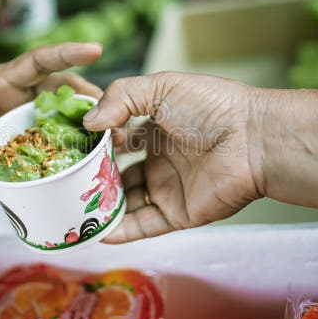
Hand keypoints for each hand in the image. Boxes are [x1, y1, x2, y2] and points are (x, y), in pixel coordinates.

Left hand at [0, 42, 102, 186]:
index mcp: (5, 80)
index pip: (40, 61)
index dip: (67, 54)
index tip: (95, 50)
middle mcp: (25, 91)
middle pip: (64, 86)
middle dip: (90, 97)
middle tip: (117, 113)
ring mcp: (32, 109)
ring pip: (68, 109)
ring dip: (90, 120)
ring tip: (115, 136)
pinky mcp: (36, 128)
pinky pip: (61, 130)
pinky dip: (78, 139)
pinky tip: (95, 153)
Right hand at [82, 72, 264, 241]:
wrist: (252, 141)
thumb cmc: (212, 108)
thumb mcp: (161, 88)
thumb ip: (120, 97)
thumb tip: (89, 122)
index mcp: (158, 126)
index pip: (119, 136)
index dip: (96, 140)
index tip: (70, 144)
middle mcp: (161, 158)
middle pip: (119, 171)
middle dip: (94, 175)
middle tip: (65, 178)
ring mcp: (169, 187)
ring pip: (127, 200)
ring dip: (101, 204)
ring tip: (71, 206)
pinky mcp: (178, 213)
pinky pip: (143, 225)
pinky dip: (119, 230)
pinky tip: (94, 229)